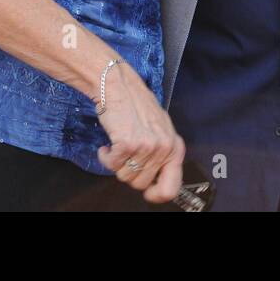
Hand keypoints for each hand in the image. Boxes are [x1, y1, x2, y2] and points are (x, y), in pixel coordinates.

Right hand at [95, 62, 185, 202]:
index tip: (147, 192)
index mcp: (175, 147)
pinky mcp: (127, 144)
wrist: (119, 85)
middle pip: (140, 184)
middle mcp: (164, 148)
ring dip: (116, 163)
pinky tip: (109, 144)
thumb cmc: (136, 106)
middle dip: (129, 172)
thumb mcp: (159, 130)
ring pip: (124, 177)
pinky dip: (105, 157)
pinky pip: (111, 165)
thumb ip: (162, 154)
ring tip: (119, 144)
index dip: (156, 195)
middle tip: (126, 153)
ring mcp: (147, 147)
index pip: (171, 188)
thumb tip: (158, 183)